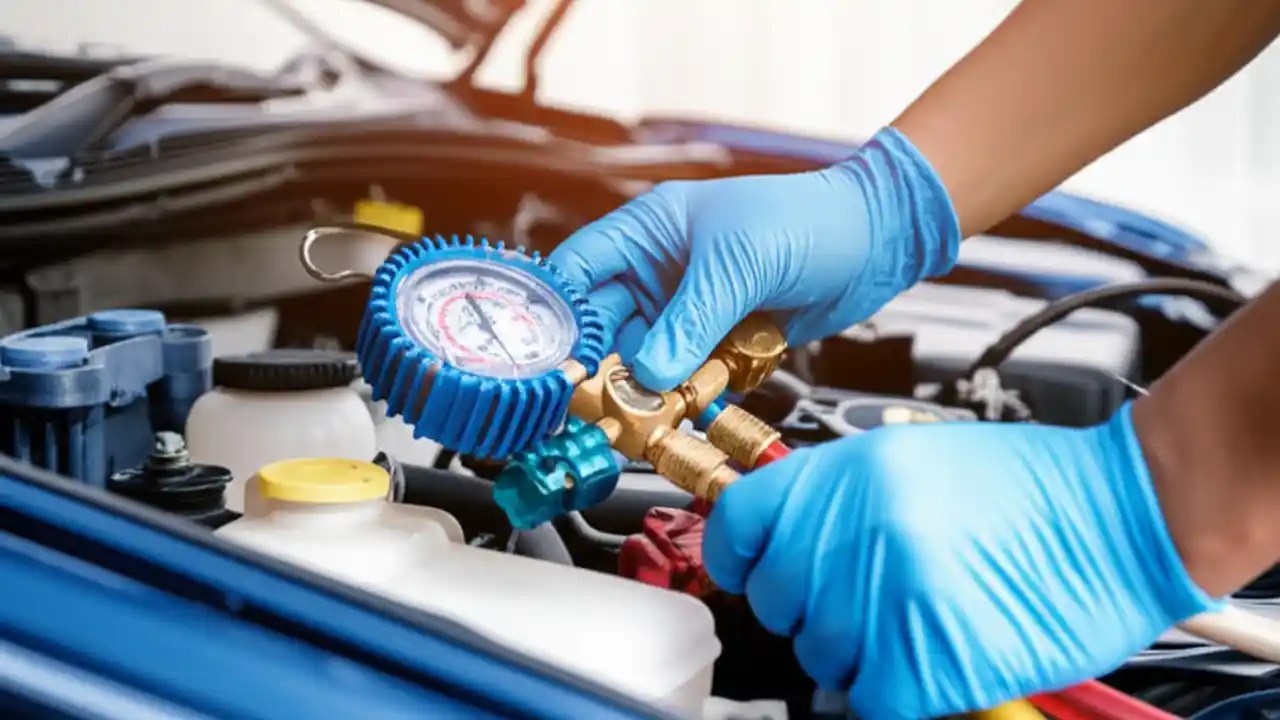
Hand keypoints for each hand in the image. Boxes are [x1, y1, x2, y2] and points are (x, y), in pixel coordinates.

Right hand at [549, 127, 959, 390]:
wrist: (879, 241)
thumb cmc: (810, 220)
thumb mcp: (739, 264)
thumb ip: (691, 321)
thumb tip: (651, 374)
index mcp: (649, 231)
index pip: (579, 271)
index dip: (558, 313)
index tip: (550, 357)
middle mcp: (661, 272)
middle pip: (605, 326)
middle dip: (601, 365)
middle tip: (596, 404)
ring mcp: (691, 308)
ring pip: (645, 359)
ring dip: (644, 389)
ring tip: (639, 417)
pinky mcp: (720, 340)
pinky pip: (686, 375)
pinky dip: (683, 395)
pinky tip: (683, 411)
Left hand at [703, 404, 1219, 719]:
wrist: (1121, 513)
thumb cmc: (1029, 488)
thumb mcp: (910, 459)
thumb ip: (836, 500)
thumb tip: (781, 542)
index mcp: (845, 474)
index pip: (737, 525)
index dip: (739, 556)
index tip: (753, 570)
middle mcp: (855, 531)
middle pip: (775, 601)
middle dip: (814, 609)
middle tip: (870, 599)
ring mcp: (887, 597)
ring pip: (821, 657)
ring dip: (861, 653)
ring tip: (919, 621)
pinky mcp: (926, 660)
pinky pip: (870, 699)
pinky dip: (896, 691)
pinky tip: (933, 658)